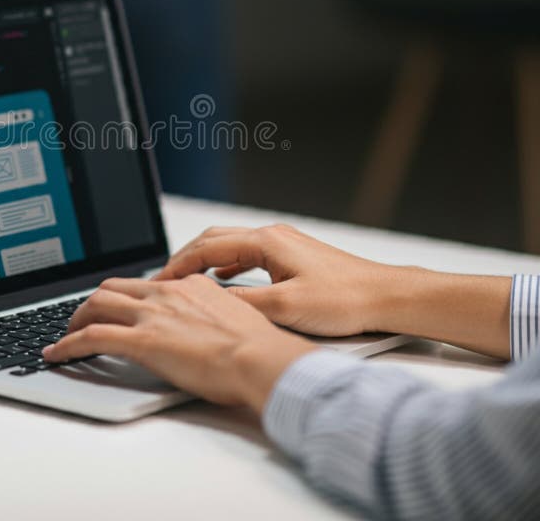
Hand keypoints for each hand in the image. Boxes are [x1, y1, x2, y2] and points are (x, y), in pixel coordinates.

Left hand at [43, 275, 316, 413]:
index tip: (119, 308)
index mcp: (189, 285)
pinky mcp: (140, 340)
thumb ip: (211, 313)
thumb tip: (205, 326)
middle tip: (84, 319)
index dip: (125, 297)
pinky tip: (57, 354)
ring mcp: (151, 314)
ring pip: (96, 304)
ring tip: (67, 336)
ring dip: (76, 320)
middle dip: (92, 303)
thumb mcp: (235, 316)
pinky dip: (68, 345)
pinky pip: (91, 337)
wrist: (260, 359)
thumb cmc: (257, 347)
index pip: (145, 284)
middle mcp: (166, 292)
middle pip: (113, 288)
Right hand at [155, 224, 393, 336]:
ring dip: (204, 260)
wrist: (385, 296)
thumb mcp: (286, 308)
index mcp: (266, 242)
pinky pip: (246, 254)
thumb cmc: (345, 300)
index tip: (159, 281)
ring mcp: (282, 243)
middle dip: (185, 258)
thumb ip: (244, 304)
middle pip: (213, 239)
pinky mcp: (291, 256)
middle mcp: (272, 235)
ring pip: (229, 245)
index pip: (206, 247)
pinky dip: (225, 264)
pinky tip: (221, 278)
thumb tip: (209, 304)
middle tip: (163, 280)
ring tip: (184, 280)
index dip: (178, 265)